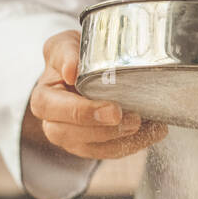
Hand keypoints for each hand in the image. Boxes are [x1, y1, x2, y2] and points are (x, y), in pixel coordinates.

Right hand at [28, 30, 166, 158]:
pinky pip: (110, 153)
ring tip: (149, 126)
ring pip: (94, 149)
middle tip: (134, 120)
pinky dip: (134, 144)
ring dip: (124, 140)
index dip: (84, 113)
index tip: (113, 110)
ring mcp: (72, 139)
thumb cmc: (72, 57)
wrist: (83, 69)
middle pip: (72, 135)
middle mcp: (53, 123)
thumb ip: (66, 53)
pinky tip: (153, 132)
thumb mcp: (65, 45)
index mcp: (43, 98)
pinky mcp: (91, 147)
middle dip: (106, 131)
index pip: (54, 110)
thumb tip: (71, 71)